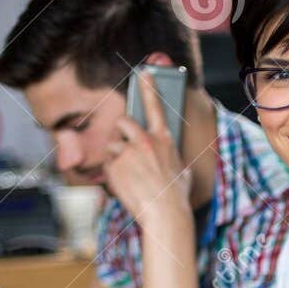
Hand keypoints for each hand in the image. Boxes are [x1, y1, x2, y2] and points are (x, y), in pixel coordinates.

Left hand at [104, 72, 191, 229]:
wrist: (164, 215)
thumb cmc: (175, 196)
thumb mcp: (181, 171)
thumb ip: (171, 157)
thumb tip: (168, 158)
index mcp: (163, 139)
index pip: (155, 106)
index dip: (148, 87)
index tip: (144, 72)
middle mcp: (144, 141)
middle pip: (122, 122)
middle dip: (120, 133)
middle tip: (124, 146)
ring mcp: (128, 153)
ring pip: (112, 147)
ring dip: (116, 158)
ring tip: (130, 176)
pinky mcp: (115, 166)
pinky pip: (107, 165)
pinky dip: (112, 174)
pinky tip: (125, 184)